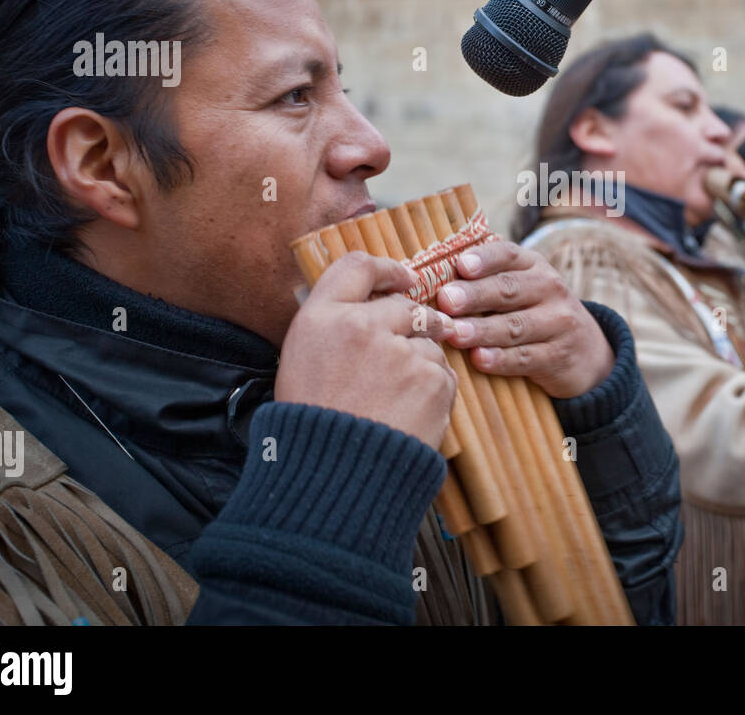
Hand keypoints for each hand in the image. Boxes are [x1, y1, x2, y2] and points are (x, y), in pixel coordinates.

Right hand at [276, 252, 456, 448]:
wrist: (333, 479)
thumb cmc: (312, 424)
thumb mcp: (300, 361)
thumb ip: (333, 325)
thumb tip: (371, 305)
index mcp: (322, 317)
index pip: (357, 266)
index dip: (386, 270)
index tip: (403, 279)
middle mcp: (362, 326)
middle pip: (405, 305)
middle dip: (415, 323)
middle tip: (407, 352)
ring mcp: (401, 351)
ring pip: (429, 341)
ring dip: (421, 362)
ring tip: (395, 401)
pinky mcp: (431, 379)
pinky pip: (443, 373)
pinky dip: (433, 391)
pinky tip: (409, 415)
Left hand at [435, 240, 614, 397]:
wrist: (586, 351)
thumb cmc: (534, 311)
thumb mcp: (522, 286)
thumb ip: (487, 277)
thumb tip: (429, 269)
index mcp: (533, 265)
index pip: (509, 255)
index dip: (485, 259)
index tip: (460, 265)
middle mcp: (549, 288)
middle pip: (509, 290)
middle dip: (475, 295)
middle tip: (446, 300)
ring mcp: (557, 323)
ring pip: (515, 325)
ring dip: (483, 330)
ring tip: (455, 334)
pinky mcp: (558, 356)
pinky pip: (526, 357)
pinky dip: (501, 360)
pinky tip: (479, 360)